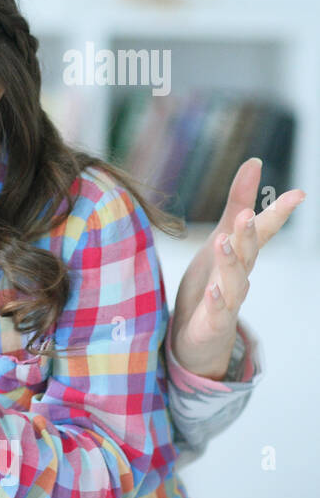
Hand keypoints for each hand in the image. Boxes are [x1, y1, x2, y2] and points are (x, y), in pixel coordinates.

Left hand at [170, 158, 304, 379]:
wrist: (200, 335)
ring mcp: (227, 300)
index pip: (262, 231)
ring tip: (222, 242)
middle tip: (244, 213)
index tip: (299, 194)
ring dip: (230, 263)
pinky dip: (215, 302)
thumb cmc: (213, 280)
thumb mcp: (222, 237)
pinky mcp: (212, 322)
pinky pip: (217, 312)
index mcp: (241, 255)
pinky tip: (211, 291)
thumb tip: (254, 162)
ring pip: (233, 281)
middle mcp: (239, 276)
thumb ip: (237, 202)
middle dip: (248, 233)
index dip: (278, 213)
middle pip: (247, 253)